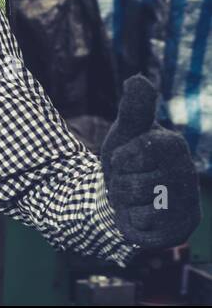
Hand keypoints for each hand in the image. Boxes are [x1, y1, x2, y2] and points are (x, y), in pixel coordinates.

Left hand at [100, 75, 200, 248]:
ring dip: (125, 201)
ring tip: (134, 196)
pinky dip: (132, 220)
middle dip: (120, 181)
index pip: (137, 152)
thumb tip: (137, 79)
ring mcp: (185, 203)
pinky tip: (141, 215)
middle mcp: (185, 174)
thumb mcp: (125, 133)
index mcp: (173, 146)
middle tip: (129, 180)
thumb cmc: (126, 161)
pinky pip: (141, 224)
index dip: (121, 157)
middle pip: (132, 180)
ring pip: (135, 203)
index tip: (126, 158)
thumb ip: (132, 109)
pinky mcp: (178, 229)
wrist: (126, 199)